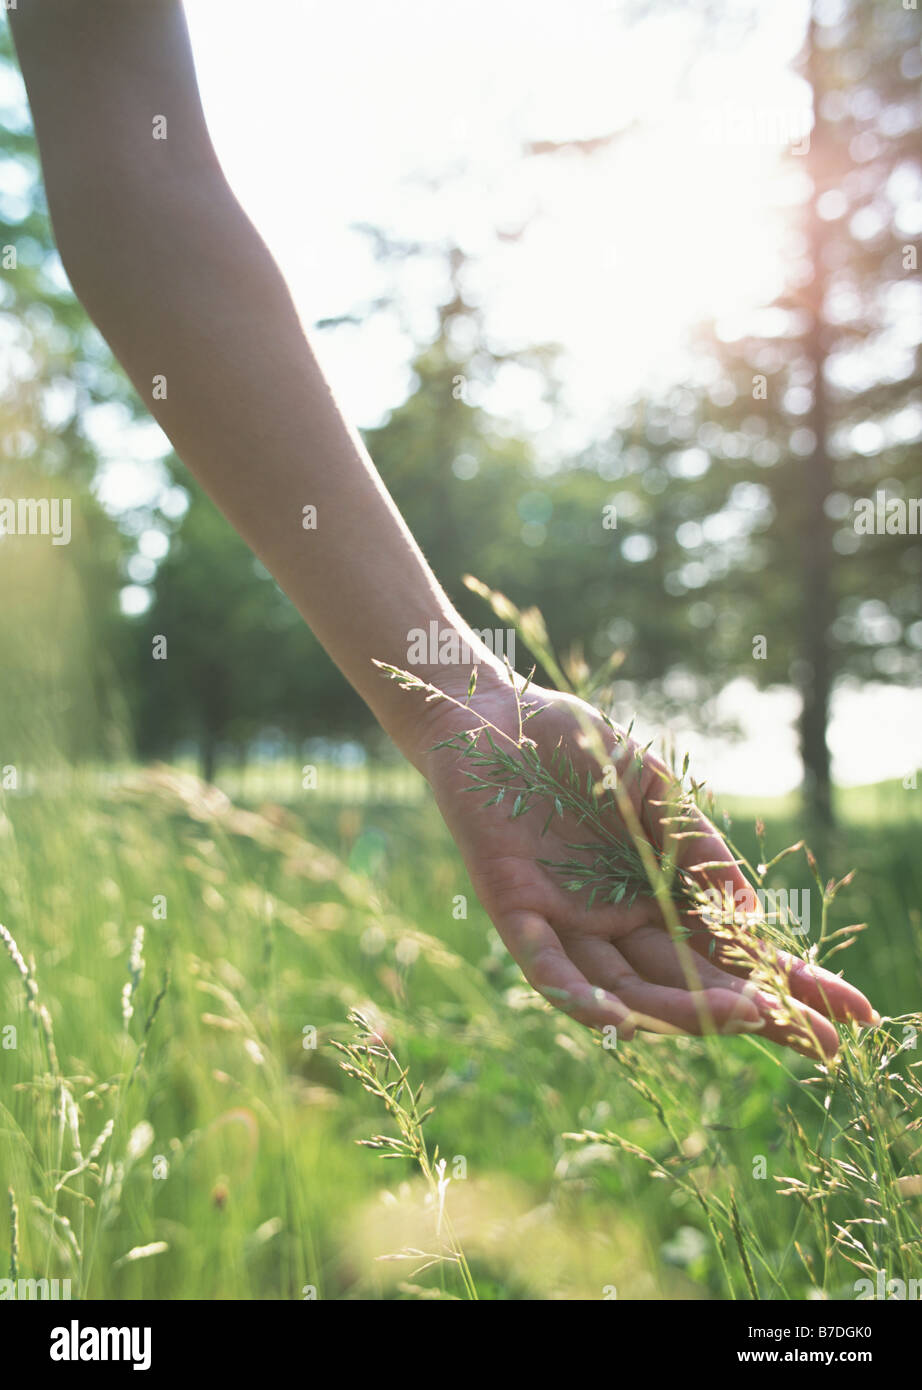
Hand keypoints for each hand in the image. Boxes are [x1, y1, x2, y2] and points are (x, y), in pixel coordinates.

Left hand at [414, 665, 875, 1057]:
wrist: (492, 714)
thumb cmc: (575, 748)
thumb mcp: (653, 789)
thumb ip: (698, 849)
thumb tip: (751, 920)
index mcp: (660, 892)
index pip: (733, 952)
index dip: (791, 982)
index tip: (854, 1014)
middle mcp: (619, 919)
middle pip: (691, 982)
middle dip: (755, 1012)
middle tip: (819, 1041)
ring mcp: (568, 921)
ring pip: (628, 986)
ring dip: (682, 1009)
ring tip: (747, 1018)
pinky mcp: (515, 909)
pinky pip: (546, 965)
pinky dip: (578, 993)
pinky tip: (619, 1017)